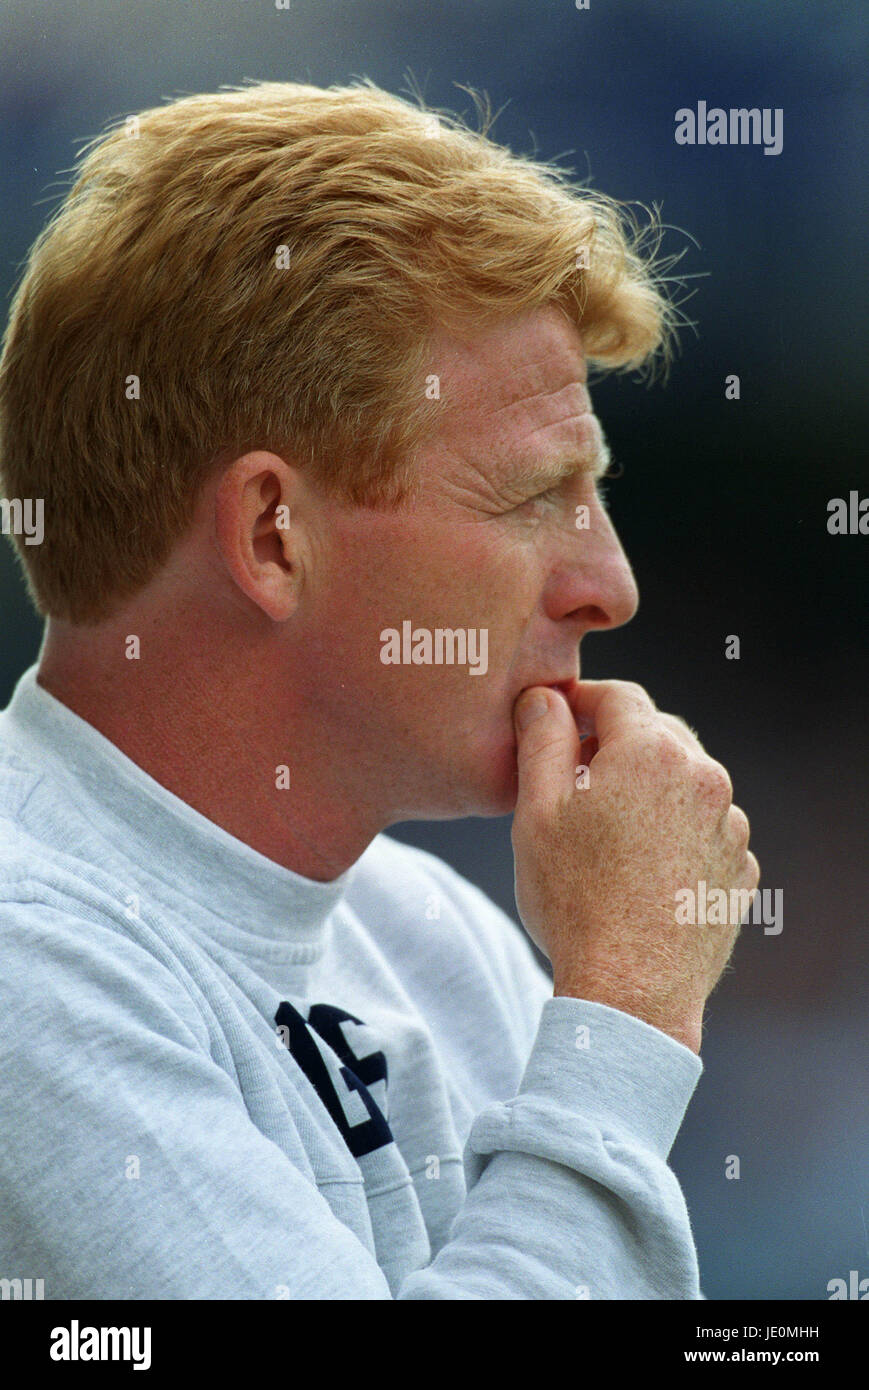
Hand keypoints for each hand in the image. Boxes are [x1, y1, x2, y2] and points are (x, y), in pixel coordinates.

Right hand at [511, 679, 758, 1052]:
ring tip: (605, 836)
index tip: (554, 721)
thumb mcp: (537, 809)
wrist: (631, 990)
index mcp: (652, 751)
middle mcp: (705, 777)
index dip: (580, 702)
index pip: (617, 697)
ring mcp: (729, 826)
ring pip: (682, 783)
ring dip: (647, 791)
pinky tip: (639, 869)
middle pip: (656, 735)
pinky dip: (674, 833)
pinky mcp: (738, 869)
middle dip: (615, 745)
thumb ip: (542, 738)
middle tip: (572, 781)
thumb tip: (545, 698)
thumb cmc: (574, 898)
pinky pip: (703, 830)